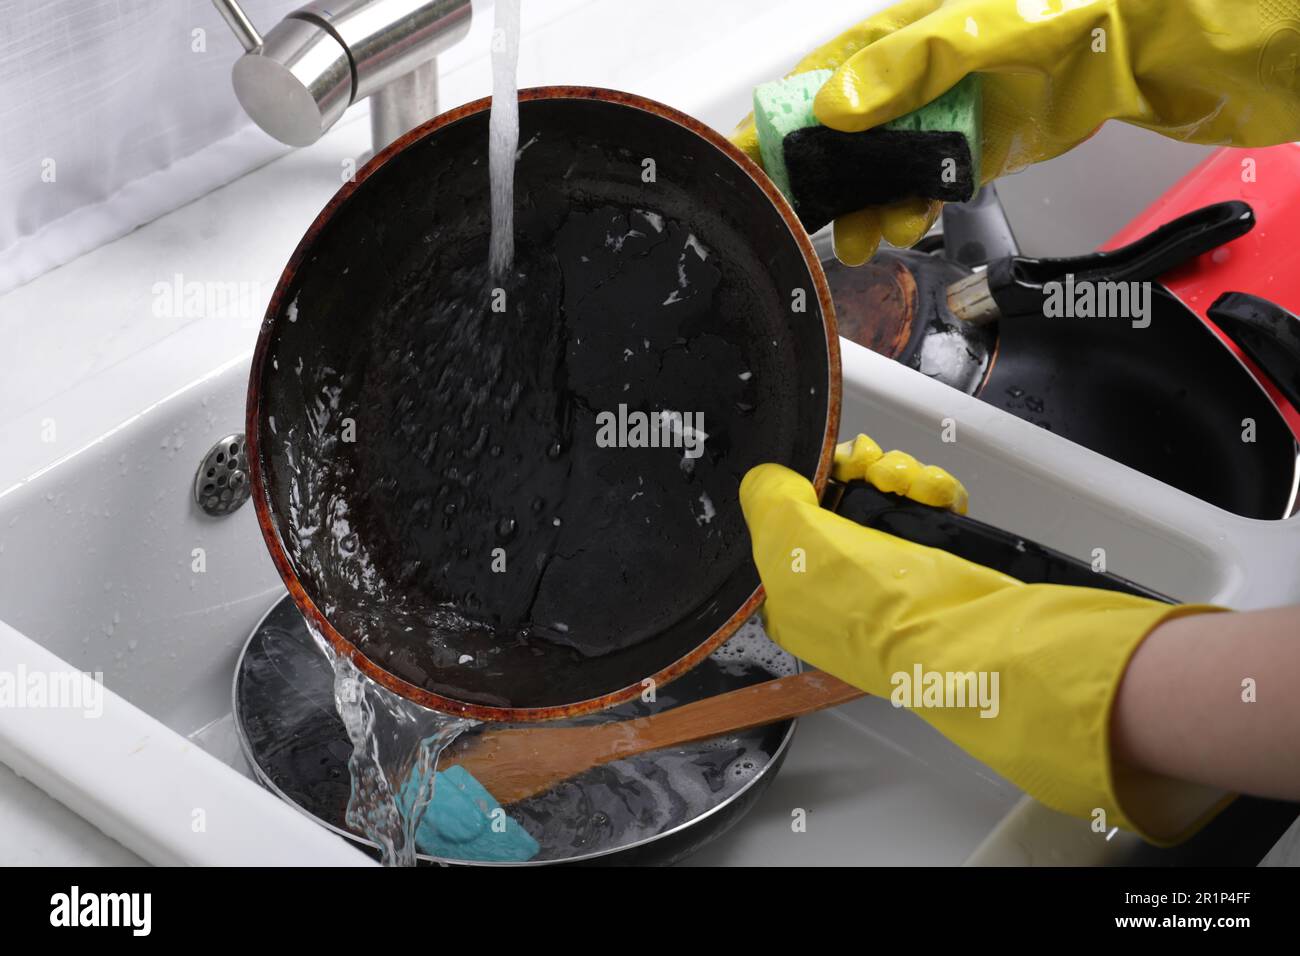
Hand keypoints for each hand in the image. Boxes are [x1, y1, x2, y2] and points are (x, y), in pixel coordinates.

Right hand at [734, 0, 1299, 264]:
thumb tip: (839, 105)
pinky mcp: (979, 142)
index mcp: (897, 38)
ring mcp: (947, 111)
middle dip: (820, 180)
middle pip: (843, 135)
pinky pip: (929, 182)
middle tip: (800, 217)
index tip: (744, 159)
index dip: (776, 123)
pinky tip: (907, 222)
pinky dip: (913, 207)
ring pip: (883, 168)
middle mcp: (913, 75)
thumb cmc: (1068, 9)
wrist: (1149, 38)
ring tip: (862, 238)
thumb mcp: (978, 28)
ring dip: (866, 205)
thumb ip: (907, 64)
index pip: (817, 82)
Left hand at [740, 434, 1226, 842]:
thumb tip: (767, 480)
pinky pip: (926, 507)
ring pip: (882, 497)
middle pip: (836, 502)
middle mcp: (835, 589)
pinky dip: (932, 491)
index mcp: (789, 597)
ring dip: (896, 474)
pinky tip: (933, 494)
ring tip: (906, 482)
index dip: (801, 488)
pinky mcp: (934, 564)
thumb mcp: (790, 541)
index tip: (824, 466)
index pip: (784, 525)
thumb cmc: (868, 603)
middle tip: (869, 466)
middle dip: (856, 471)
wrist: (961, 634)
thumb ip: (767, 500)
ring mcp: (888, 578)